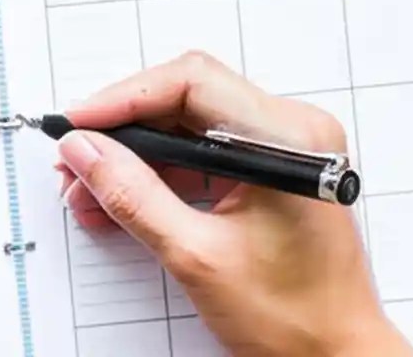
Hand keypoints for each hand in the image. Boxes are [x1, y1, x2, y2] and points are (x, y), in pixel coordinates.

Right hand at [55, 51, 412, 356]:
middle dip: (123, 129)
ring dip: (137, 154)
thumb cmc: (296, 318)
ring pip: (190, 125)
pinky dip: (161, 172)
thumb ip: (133, 195)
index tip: (78, 123)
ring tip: (89, 188)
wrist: (337, 356)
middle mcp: (292, 131)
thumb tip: (85, 151)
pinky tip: (121, 197)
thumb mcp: (197, 255)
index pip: (191, 83)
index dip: (123, 98)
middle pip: (187, 98)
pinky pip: (205, 152)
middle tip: (75, 160)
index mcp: (287, 138)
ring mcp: (283, 150)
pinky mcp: (272, 171)